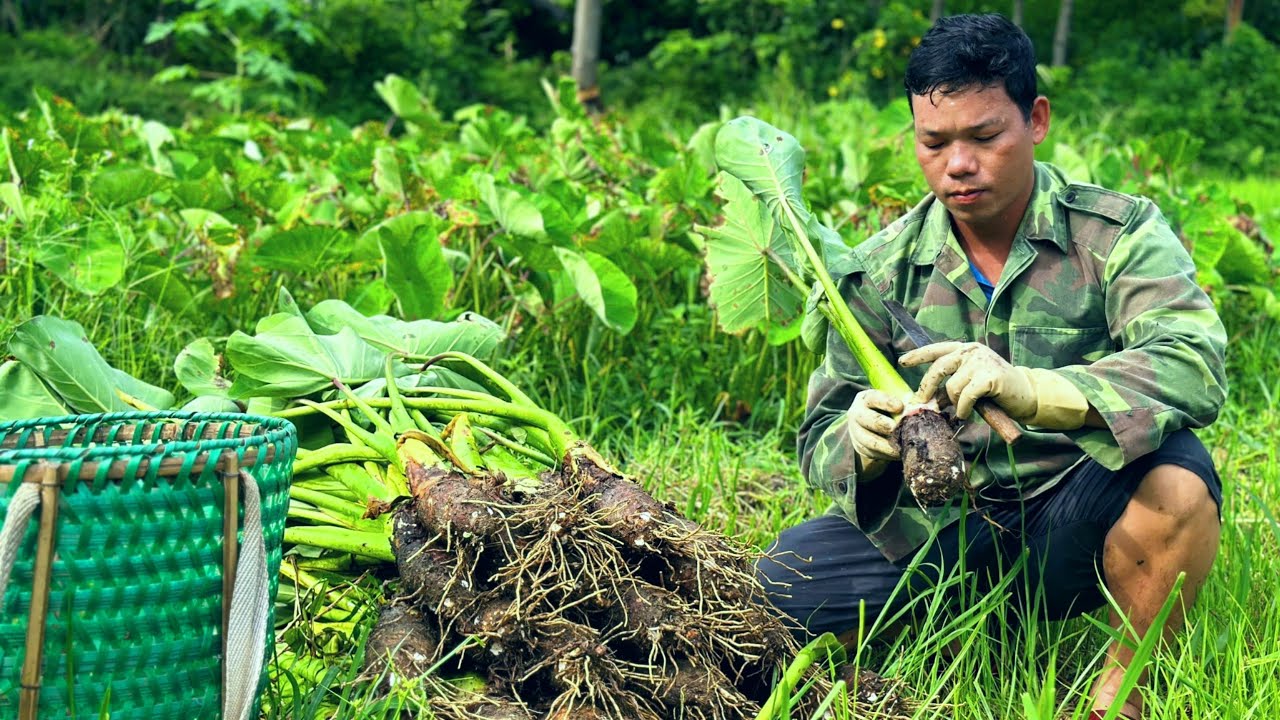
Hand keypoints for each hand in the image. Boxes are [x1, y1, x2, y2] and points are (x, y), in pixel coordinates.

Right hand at [848, 389, 903, 463]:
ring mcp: (856, 433)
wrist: (871, 425)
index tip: (900, 406)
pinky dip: (888, 455)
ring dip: (888, 445)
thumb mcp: (893, 400)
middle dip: (885, 424)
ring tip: (903, 446)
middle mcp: (857, 414)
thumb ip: (908, 401)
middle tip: (898, 428)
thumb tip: (928, 403)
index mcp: (865, 399)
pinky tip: (900, 454)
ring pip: (871, 441)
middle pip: (869, 420)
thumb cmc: (888, 409)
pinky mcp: (860, 448)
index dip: (886, 402)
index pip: (874, 398)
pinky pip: (874, 453)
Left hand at [899, 342, 1034, 419]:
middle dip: (927, 388)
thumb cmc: (995, 390)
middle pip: (939, 368)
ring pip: (952, 386)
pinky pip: (965, 396)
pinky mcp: (989, 376)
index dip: (918, 355)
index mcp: (965, 350)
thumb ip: (951, 385)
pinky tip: (966, 413)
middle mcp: (972, 351)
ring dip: (953, 403)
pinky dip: (963, 408)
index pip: (936, 349)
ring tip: (960, 411)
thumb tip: (928, 399)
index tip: (902, 362)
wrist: (1026, 394)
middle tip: (920, 403)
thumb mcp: (969, 383)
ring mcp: (981, 362)